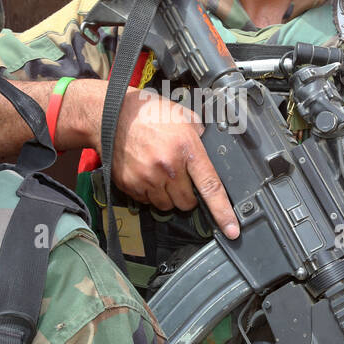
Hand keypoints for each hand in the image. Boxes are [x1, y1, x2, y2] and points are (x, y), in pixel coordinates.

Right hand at [109, 87, 239, 237]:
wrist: (112, 114)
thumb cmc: (148, 113)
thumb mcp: (182, 115)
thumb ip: (199, 133)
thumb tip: (209, 145)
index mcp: (186, 148)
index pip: (210, 186)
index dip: (223, 211)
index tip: (231, 230)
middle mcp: (168, 167)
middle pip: (187, 203)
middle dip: (188, 196)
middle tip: (180, 178)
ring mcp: (147, 178)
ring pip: (166, 205)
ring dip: (168, 196)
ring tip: (161, 173)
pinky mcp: (130, 184)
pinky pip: (146, 201)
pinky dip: (149, 192)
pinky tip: (146, 173)